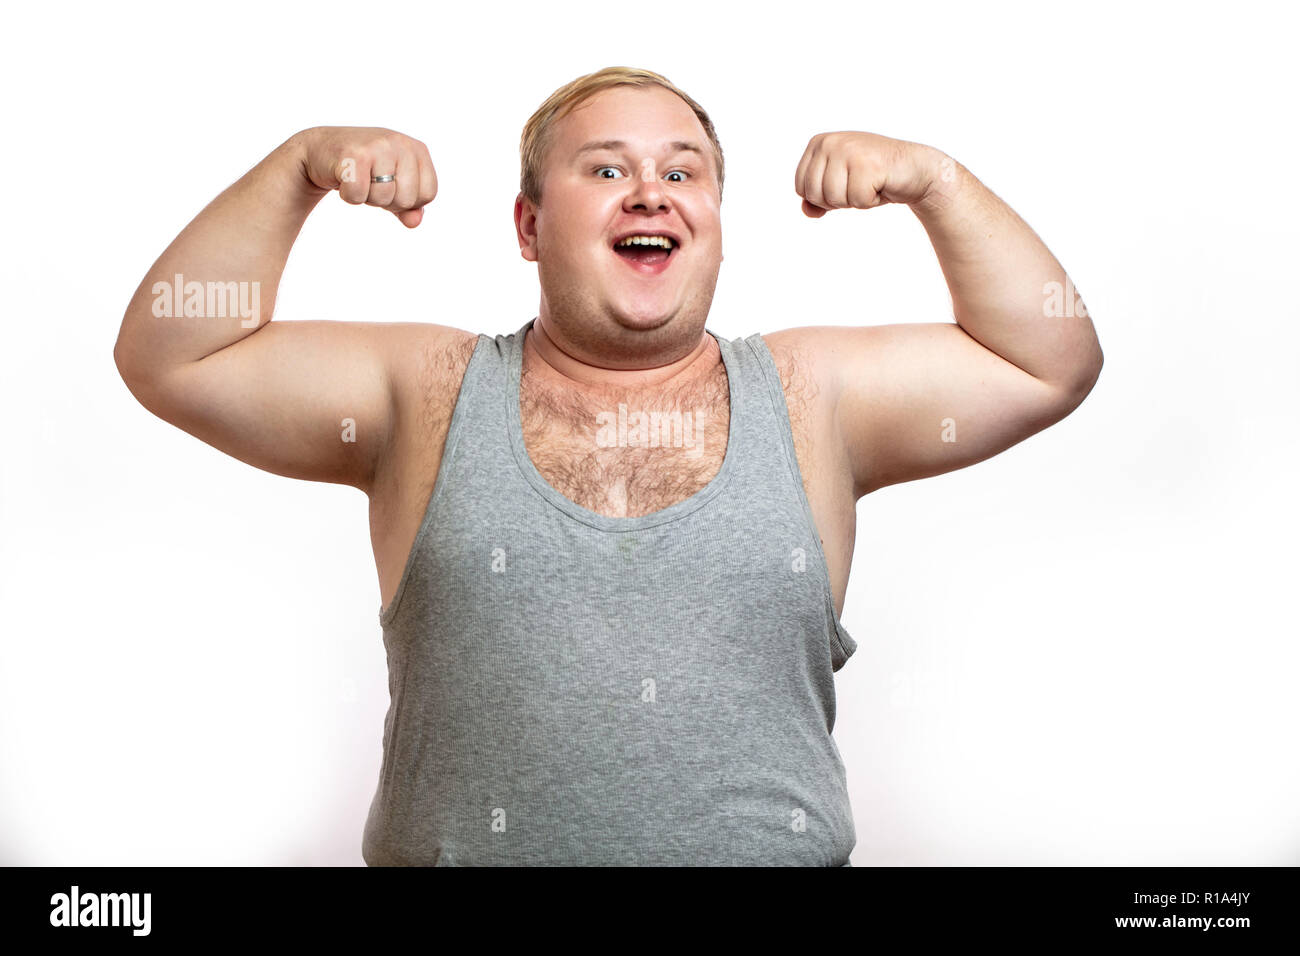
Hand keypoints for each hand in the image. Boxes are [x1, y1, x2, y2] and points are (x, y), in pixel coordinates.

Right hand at [294, 126, 437, 227]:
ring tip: (358, 178)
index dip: (407, 200)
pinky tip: (343, 177)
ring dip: (366, 197)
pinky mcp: (354, 154)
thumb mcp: (393, 186)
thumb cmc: (364, 170)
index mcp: (417, 149)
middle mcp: (401, 143)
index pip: (429, 193)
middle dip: (386, 200)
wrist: (320, 150)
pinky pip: (358, 195)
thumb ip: (410, 207)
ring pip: (383, 198)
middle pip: (407, 199)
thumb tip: (415, 222)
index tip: (390, 186)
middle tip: (370, 181)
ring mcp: (378, 146)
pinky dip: (348, 195)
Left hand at [794, 131, 944, 217]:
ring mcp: (849, 150)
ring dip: (855, 200)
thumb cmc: (874, 178)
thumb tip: (807, 211)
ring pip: (834, 199)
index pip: (801, 187)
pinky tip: (881, 185)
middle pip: (814, 194)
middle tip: (859, 185)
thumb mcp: (840, 186)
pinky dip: (871, 201)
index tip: (844, 184)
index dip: (822, 197)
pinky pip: (857, 200)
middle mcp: (831, 142)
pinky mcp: (867, 163)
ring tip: (870, 183)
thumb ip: (817, 198)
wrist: (914, 169)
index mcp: (819, 143)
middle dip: (838, 200)